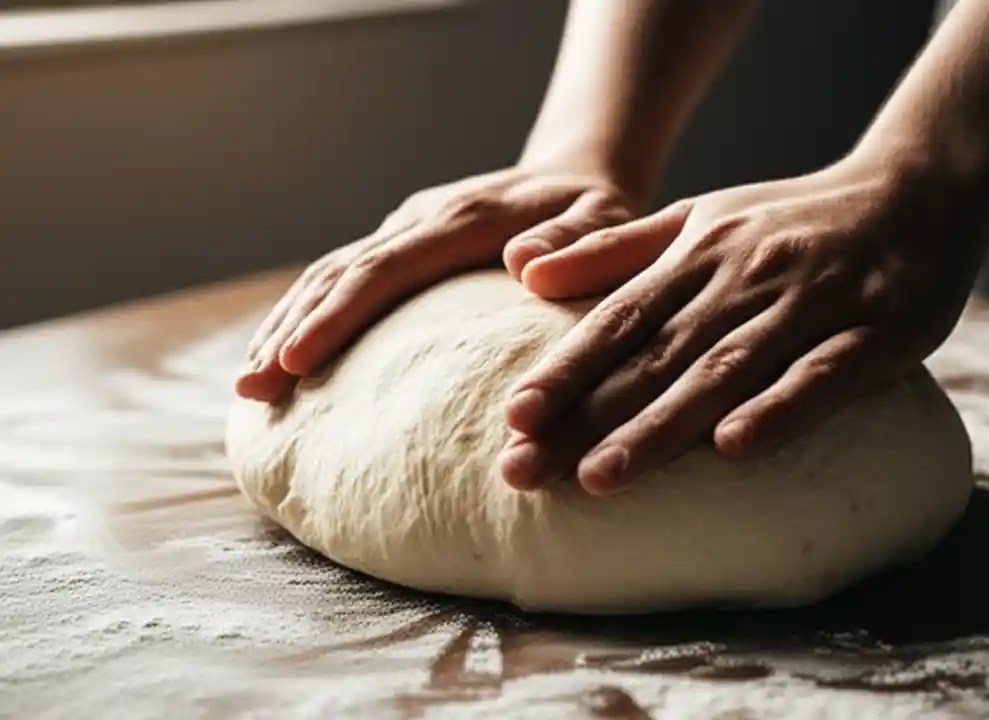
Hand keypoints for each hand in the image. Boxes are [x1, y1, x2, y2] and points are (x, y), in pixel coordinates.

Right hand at [235, 165, 639, 401]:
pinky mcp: (402, 245)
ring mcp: (405, 229)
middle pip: (340, 274)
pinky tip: (282, 357)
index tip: (297, 360)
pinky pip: (343, 279)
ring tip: (250, 388)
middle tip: (251, 392)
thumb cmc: (597, 212)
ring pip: (329, 275)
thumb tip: (525, 264)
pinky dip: (306, 316)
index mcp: (461, 221)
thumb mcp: (605, 224)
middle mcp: (421, 220)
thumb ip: (574, 244)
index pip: (385, 269)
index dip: (337, 316)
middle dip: (291, 331)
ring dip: (285, 327)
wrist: (576, 173)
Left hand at [499, 162, 985, 494]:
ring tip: (599, 478)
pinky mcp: (876, 333)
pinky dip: (778, 411)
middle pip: (656, 357)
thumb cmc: (794, 218)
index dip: (565, 369)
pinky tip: (735, 451)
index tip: (513, 419)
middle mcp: (744, 279)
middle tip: (524, 472)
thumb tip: (524, 272)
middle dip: (586, 417)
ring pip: (724, 371)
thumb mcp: (701, 217)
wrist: (918, 189)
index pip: (619, 320)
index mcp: (699, 254)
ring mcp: (811, 305)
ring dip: (660, 427)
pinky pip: (822, 376)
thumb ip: (617, 250)